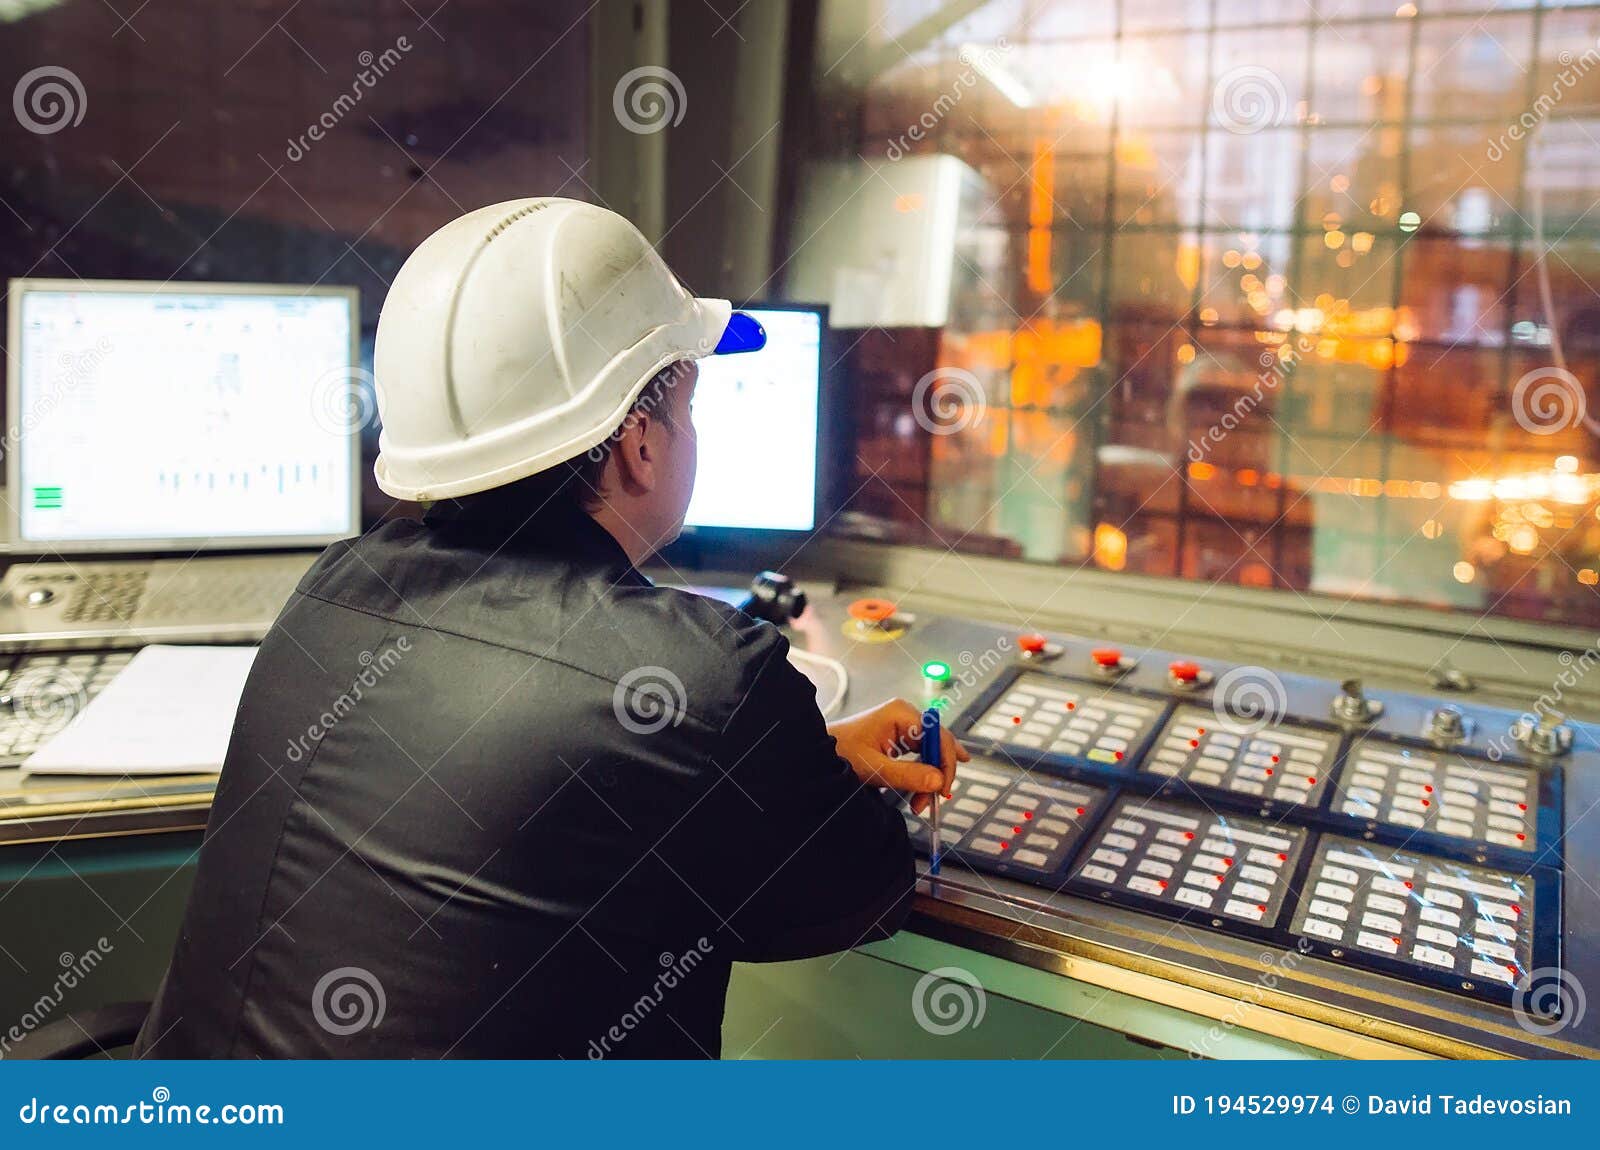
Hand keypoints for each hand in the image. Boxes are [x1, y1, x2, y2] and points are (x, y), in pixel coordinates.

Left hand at [827, 698, 968, 813]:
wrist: (818, 751)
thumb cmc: (840, 752)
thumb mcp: (874, 768)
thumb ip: (907, 775)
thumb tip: (938, 781)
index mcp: (901, 713)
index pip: (938, 737)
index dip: (945, 763)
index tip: (943, 789)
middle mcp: (906, 715)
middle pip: (938, 744)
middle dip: (938, 774)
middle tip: (934, 800)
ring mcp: (903, 724)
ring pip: (931, 751)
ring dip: (930, 777)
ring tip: (919, 801)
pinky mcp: (899, 736)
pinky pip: (921, 753)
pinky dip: (923, 772)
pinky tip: (931, 785)